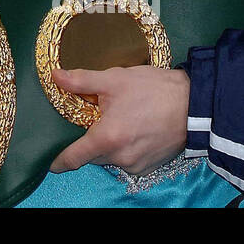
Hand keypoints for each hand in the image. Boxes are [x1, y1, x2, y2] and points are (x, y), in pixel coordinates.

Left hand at [49, 66, 189, 176]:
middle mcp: (120, 158)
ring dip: (108, 143)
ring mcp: (136, 165)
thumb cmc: (154, 90)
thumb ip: (81, 81)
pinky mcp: (149, 166)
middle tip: (92, 119)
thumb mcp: (114, 79)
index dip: (58, 159)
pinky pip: (126, 160)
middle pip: (91, 155)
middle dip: (88, 140)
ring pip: (109, 157)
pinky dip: (124, 148)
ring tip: (117, 119)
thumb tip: (56, 76)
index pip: (72, 158)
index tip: (49, 158)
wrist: (195, 105)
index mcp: (107, 138)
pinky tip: (132, 128)